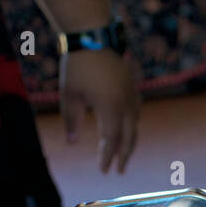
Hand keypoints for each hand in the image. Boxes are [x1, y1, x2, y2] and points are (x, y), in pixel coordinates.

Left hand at [60, 48, 139, 173]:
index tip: (104, 171)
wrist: (94, 35)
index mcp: (110, 107)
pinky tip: (127, 127)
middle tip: (119, 170)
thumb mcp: (69, 94)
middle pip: (129, 136)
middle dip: (124, 155)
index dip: (108, 157)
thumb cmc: (77, 65)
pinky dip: (132, 123)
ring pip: (135, 124)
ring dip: (129, 140)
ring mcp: (132, 93)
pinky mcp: (132, 85)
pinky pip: (136, 110)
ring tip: (122, 152)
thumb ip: (71, 119)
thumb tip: (71, 142)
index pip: (111, 140)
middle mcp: (125, 103)